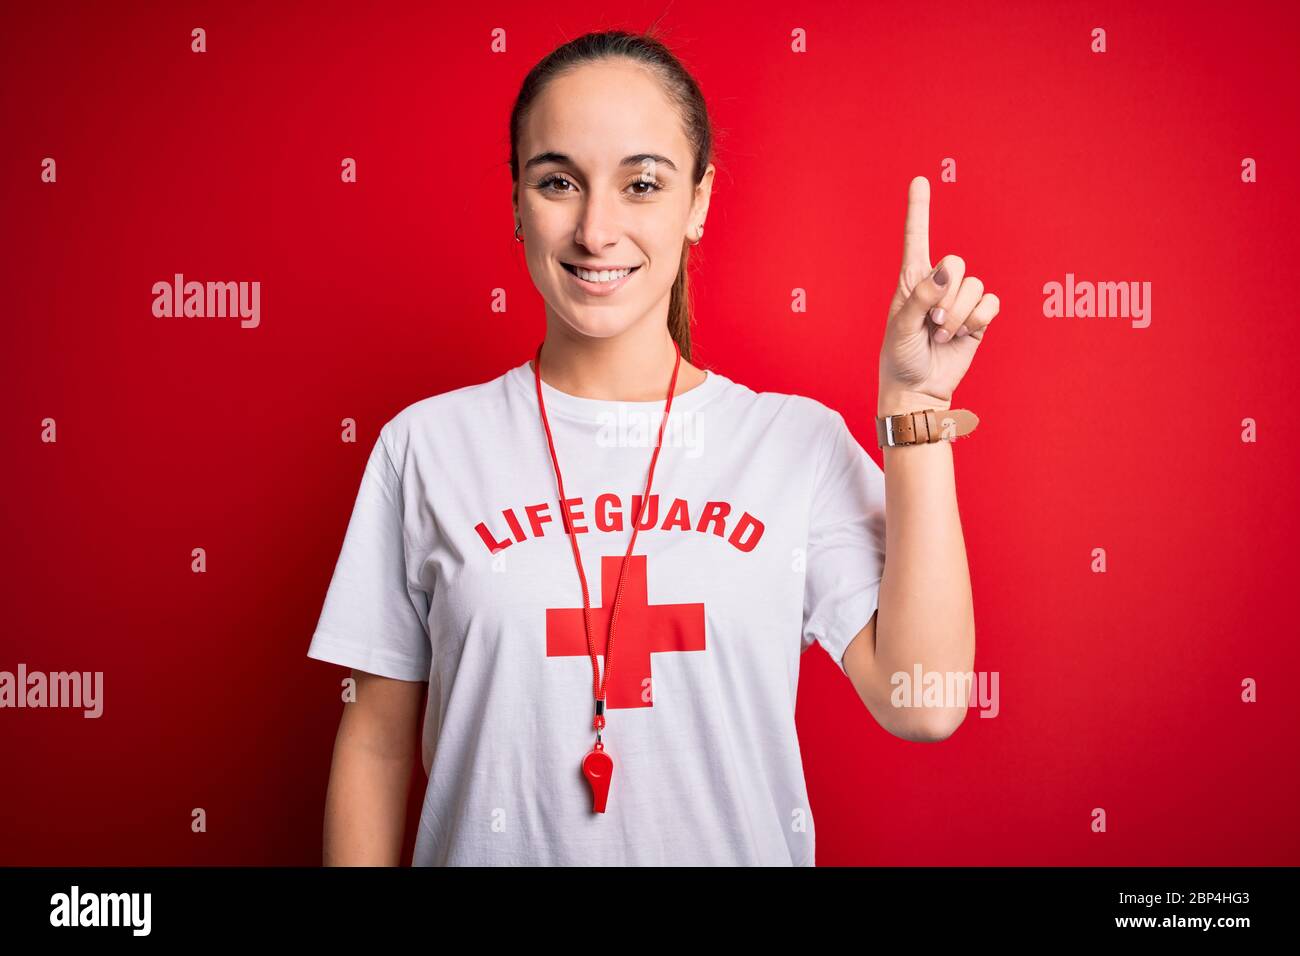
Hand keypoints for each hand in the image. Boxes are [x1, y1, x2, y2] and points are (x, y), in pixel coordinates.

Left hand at [878, 176, 998, 415]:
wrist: (918, 388)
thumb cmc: (901, 357)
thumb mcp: (902, 326)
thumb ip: (922, 296)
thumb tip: (947, 272)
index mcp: (912, 279)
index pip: (917, 238)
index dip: (919, 209)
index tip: (920, 180)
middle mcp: (938, 284)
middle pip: (955, 263)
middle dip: (945, 296)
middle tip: (930, 323)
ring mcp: (960, 301)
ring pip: (973, 287)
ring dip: (957, 316)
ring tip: (941, 335)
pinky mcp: (978, 318)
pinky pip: (990, 303)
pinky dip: (976, 320)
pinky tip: (961, 335)